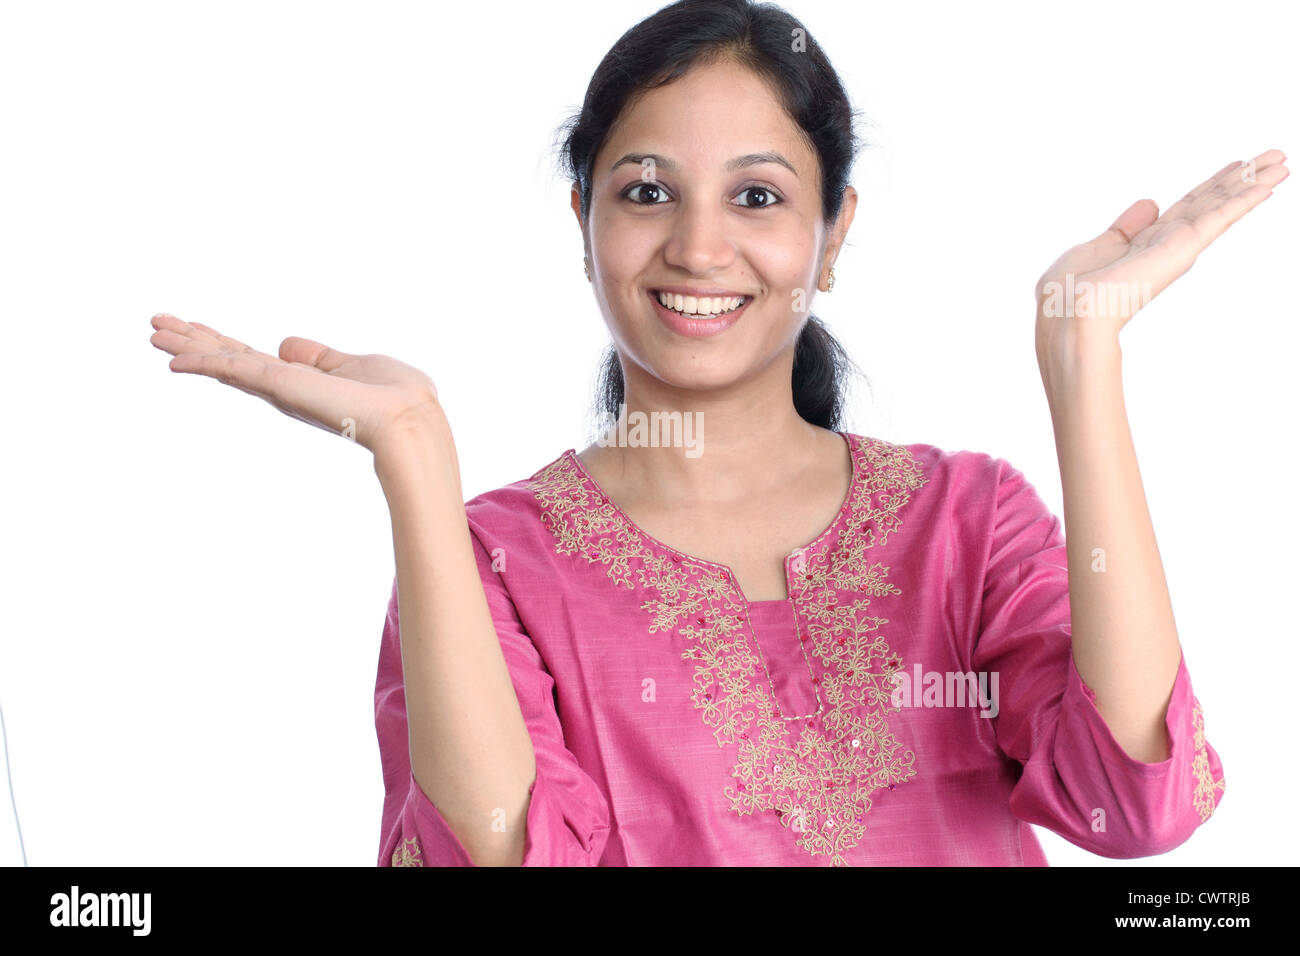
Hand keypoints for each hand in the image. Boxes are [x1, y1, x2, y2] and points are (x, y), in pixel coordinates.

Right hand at [148, 313, 445, 454]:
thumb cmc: (396, 398)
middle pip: (228, 359)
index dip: (221, 343)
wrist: (406, 421)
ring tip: (152, 330)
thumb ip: (319, 358)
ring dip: (187, 346)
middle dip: (193, 342)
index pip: (251, 359)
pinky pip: (232, 368)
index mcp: (301, 382)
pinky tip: (173, 358)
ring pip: (223, 361)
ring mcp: (279, 389)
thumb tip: (286, 345)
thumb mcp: (353, 365)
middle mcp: (284, 388)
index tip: (193, 328)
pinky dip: (202, 361)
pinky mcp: (280, 386)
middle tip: (155, 325)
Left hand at [1034, 148, 1287, 371]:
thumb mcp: (1096, 247)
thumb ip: (1126, 227)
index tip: (1236, 165)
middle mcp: (1166, 243)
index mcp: (1145, 242)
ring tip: (1282, 161)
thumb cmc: (1069, 290)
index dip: (1212, 185)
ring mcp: (1176, 246)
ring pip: (1221, 205)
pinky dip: (1243, 200)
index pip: (1187, 206)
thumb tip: (1151, 203)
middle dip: (1242, 178)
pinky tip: (1268, 184)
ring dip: (1252, 182)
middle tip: (1276, 155)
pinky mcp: (1182, 248)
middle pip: (1212, 201)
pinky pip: (1218, 219)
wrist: (1068, 313)